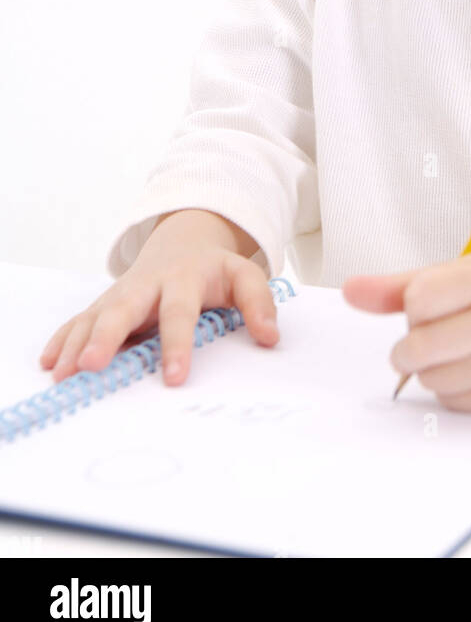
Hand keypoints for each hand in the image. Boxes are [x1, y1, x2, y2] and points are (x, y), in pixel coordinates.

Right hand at [39, 210, 279, 386]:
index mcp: (183, 280)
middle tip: (91, 365)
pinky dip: (63, 339)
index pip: (180, 314)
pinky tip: (49, 361)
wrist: (184, 242)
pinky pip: (80, 320)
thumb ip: (259, 302)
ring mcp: (122, 293)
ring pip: (96, 316)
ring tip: (62, 373)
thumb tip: (270, 337)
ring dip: (77, 343)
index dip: (177, 345)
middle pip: (123, 309)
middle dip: (106, 337)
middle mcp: (146, 286)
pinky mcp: (105, 303)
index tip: (174, 378)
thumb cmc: (214, 269)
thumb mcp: (244, 275)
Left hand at [342, 250, 470, 412]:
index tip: (427, 304)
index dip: (413, 306)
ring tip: (456, 349)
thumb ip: (399, 285)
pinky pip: (451, 401)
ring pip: (431, 378)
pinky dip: (451, 388)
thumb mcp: (457, 273)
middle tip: (422, 339)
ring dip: (430, 368)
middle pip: (420, 346)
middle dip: (409, 347)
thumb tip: (350, 291)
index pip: (418, 299)